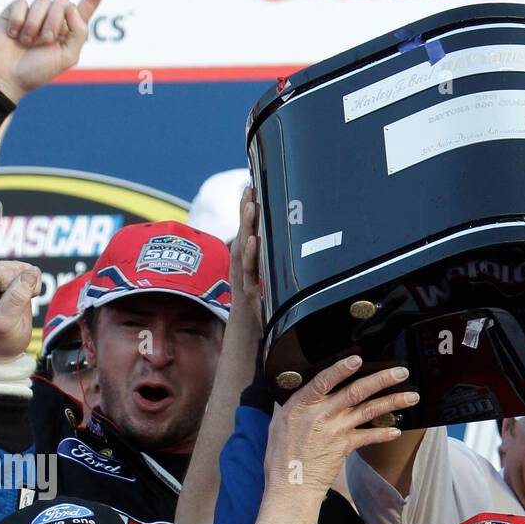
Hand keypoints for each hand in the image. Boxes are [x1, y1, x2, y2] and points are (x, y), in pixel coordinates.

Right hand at [0, 0, 113, 104]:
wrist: (6, 76)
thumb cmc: (37, 71)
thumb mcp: (67, 57)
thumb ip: (78, 32)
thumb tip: (72, 7)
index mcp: (70, 30)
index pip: (87, 5)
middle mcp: (54, 18)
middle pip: (63, 1)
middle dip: (55, 21)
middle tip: (45, 41)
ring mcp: (34, 13)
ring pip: (42, 1)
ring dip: (36, 25)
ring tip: (27, 42)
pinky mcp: (15, 9)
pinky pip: (22, 3)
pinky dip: (20, 22)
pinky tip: (14, 36)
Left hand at [0, 261, 40, 362]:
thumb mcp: (4, 323)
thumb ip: (16, 299)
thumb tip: (31, 275)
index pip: (2, 272)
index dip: (13, 290)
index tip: (10, 309)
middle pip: (12, 268)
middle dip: (21, 288)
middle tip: (16, 309)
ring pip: (22, 268)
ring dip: (28, 287)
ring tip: (19, 306)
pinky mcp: (7, 275)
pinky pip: (29, 270)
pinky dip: (32, 285)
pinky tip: (23, 299)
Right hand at [231, 185, 261, 331]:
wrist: (249, 336)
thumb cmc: (261, 308)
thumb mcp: (268, 281)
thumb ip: (270, 264)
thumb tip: (281, 245)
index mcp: (247, 262)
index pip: (247, 230)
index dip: (248, 210)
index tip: (252, 187)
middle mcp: (243, 267)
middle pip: (243, 234)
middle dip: (246, 210)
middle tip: (250, 187)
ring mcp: (245, 279)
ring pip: (244, 248)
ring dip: (247, 225)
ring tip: (251, 205)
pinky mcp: (250, 291)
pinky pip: (250, 271)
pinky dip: (251, 255)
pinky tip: (254, 240)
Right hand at [264, 357, 417, 496]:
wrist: (290, 485)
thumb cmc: (281, 454)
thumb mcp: (280, 422)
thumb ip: (296, 404)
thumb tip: (306, 390)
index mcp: (301, 404)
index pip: (323, 380)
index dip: (340, 369)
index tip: (358, 358)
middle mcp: (321, 414)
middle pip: (355, 392)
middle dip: (381, 380)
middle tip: (402, 371)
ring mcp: (335, 430)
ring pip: (368, 411)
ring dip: (392, 402)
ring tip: (412, 397)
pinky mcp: (344, 447)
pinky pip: (368, 437)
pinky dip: (383, 433)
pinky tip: (397, 431)